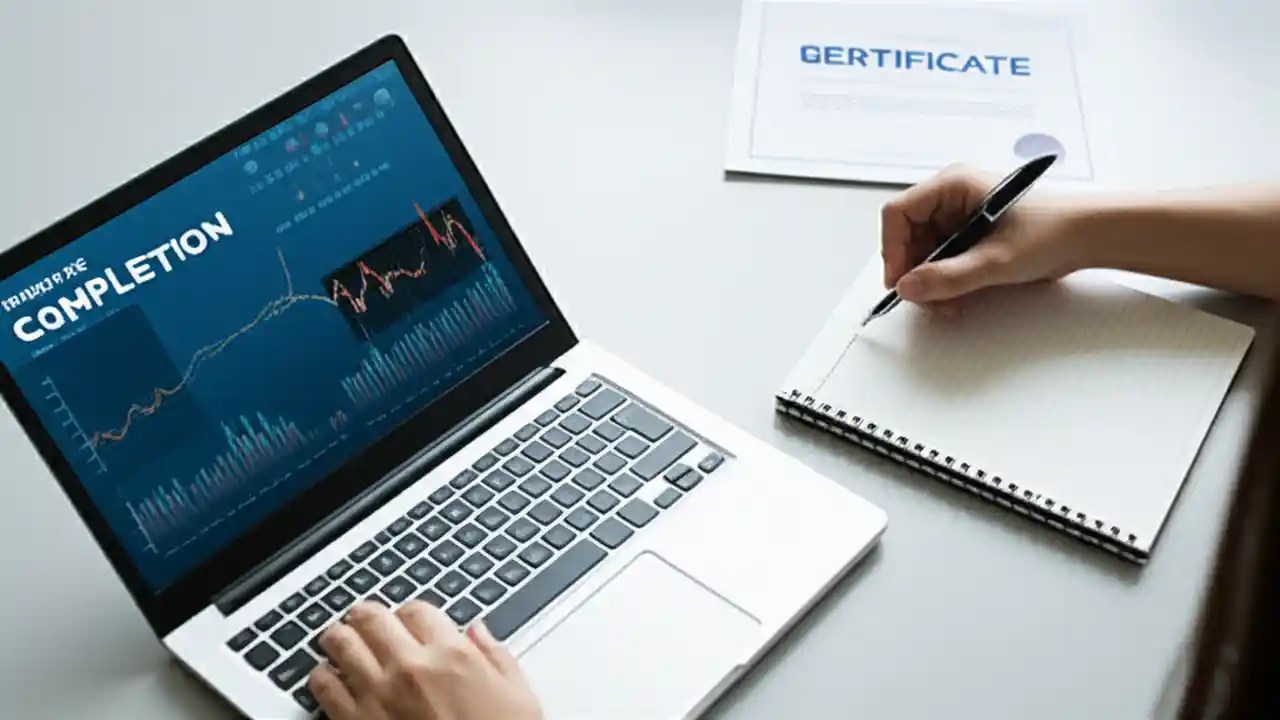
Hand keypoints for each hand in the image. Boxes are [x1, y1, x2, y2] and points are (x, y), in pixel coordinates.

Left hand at [309, 601, 542, 719]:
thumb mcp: (519, 698)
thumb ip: (496, 657)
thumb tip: (479, 632)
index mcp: (453, 655)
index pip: (416, 609)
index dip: (409, 612)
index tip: (407, 621)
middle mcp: (411, 668)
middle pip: (371, 618)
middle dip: (366, 616)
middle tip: (363, 619)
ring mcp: (378, 695)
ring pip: (341, 644)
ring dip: (339, 639)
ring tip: (339, 640)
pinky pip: (323, 687)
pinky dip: (321, 677)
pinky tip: (327, 678)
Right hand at [879, 164, 1086, 312]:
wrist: (1090, 237)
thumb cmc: (1053, 230)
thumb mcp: (996, 260)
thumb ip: (948, 277)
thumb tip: (907, 288)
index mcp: (952, 185)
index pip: (898, 213)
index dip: (892, 250)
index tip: (900, 282)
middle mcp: (951, 197)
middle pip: (907, 237)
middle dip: (914, 273)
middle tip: (927, 301)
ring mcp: (959, 217)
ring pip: (923, 253)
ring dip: (930, 283)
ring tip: (950, 305)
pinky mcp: (970, 236)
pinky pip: (942, 260)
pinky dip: (945, 282)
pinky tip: (959, 298)